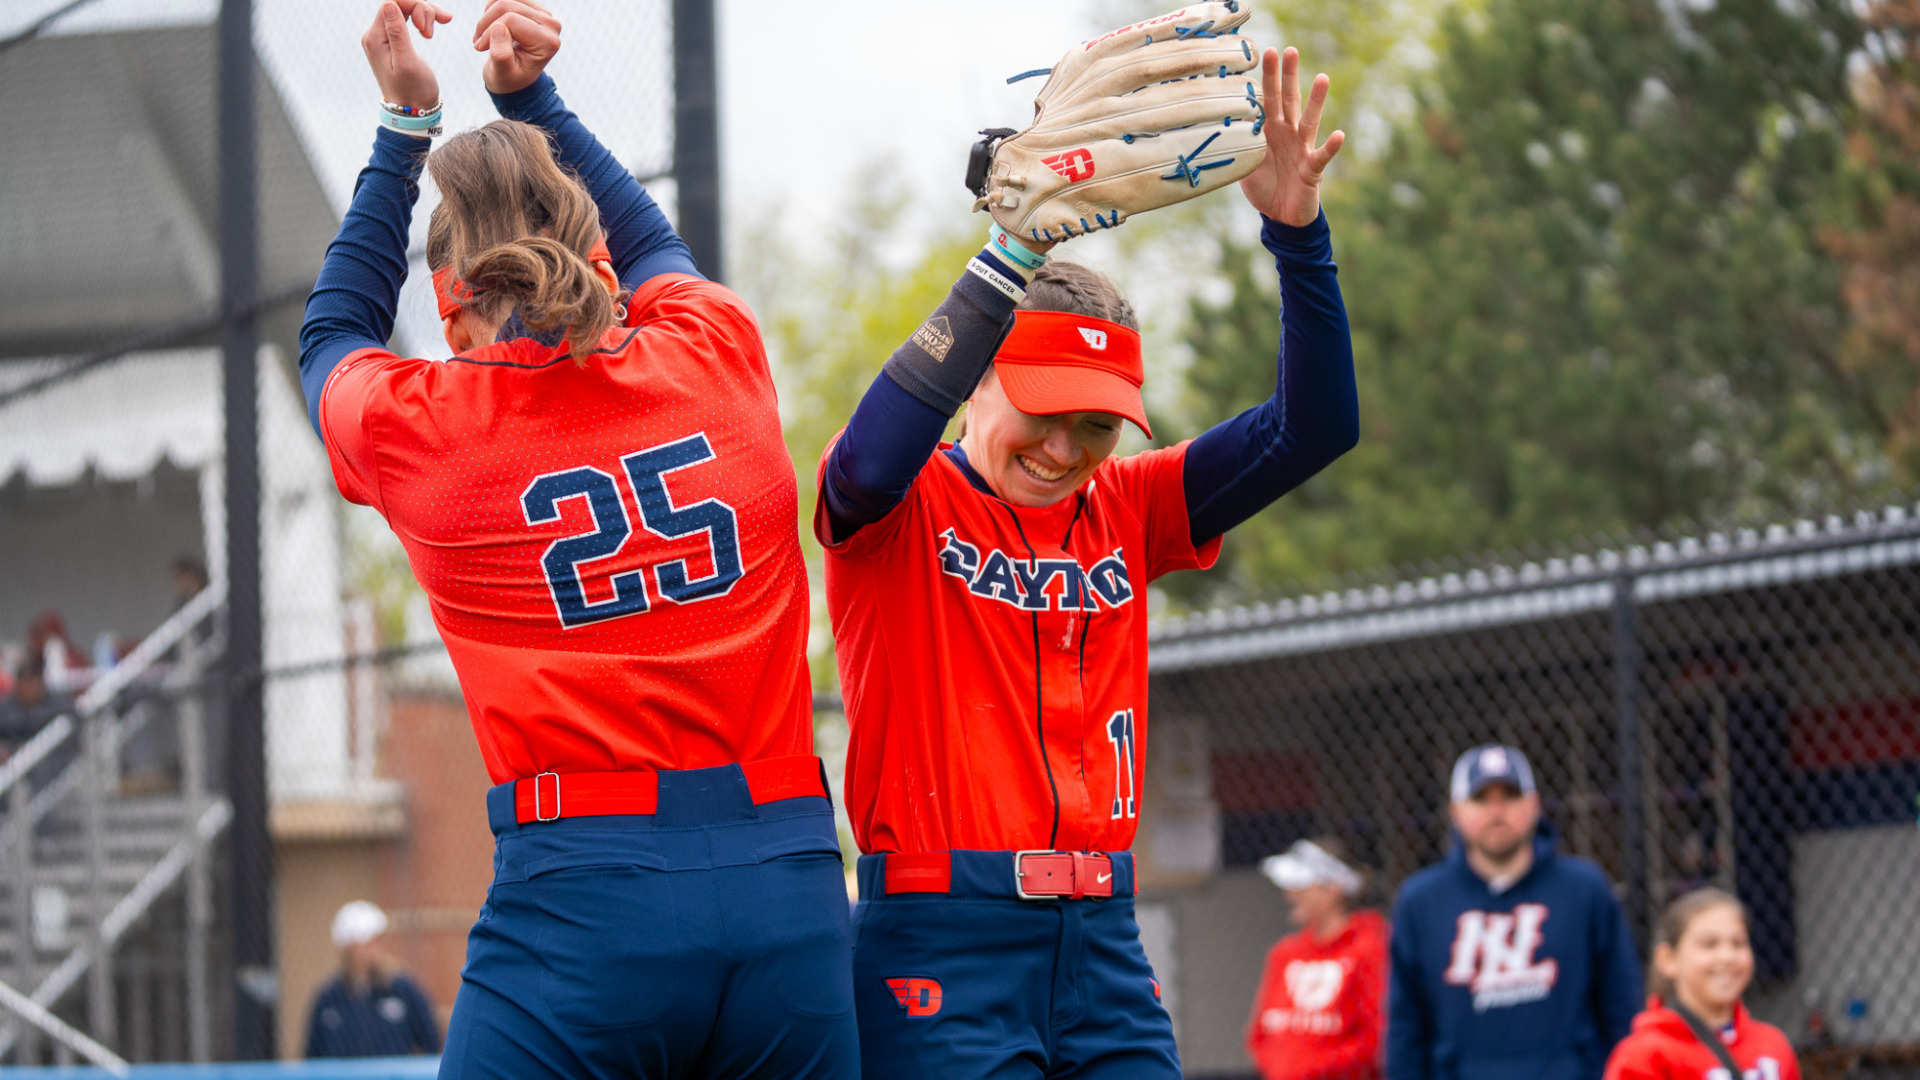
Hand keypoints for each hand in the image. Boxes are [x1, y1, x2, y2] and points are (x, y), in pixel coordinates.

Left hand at [361, 1, 449, 110]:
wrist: (413, 111)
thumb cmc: (413, 90)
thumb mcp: (407, 62)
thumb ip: (398, 33)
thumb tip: (389, 4)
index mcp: (375, 38)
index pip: (392, 3)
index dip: (415, 6)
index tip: (429, 27)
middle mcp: (374, 35)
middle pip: (399, 4)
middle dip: (422, 10)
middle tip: (436, 29)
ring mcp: (382, 37)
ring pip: (404, 9)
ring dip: (425, 14)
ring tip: (436, 30)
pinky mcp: (392, 41)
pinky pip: (406, 19)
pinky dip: (422, 20)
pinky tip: (434, 28)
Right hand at [474, 1, 562, 94]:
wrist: (516, 78)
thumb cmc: (509, 78)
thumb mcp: (502, 73)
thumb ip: (501, 55)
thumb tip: (498, 28)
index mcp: (547, 42)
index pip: (510, 20)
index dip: (489, 33)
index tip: (480, 47)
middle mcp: (550, 25)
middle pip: (507, 5)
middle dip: (486, 23)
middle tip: (478, 42)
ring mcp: (543, 14)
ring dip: (488, 15)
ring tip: (484, 35)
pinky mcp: (534, 8)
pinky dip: (492, 9)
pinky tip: (491, 27)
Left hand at [1240, 48, 1345, 226]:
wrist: (1282, 216)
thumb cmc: (1265, 187)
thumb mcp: (1246, 165)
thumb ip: (1238, 146)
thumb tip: (1218, 131)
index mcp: (1271, 131)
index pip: (1268, 100)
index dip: (1267, 78)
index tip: (1266, 53)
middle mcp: (1288, 134)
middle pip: (1288, 101)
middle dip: (1288, 77)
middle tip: (1289, 50)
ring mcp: (1302, 149)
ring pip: (1309, 121)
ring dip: (1316, 100)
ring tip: (1322, 78)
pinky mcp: (1312, 169)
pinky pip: (1322, 156)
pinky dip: (1331, 146)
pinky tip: (1339, 135)